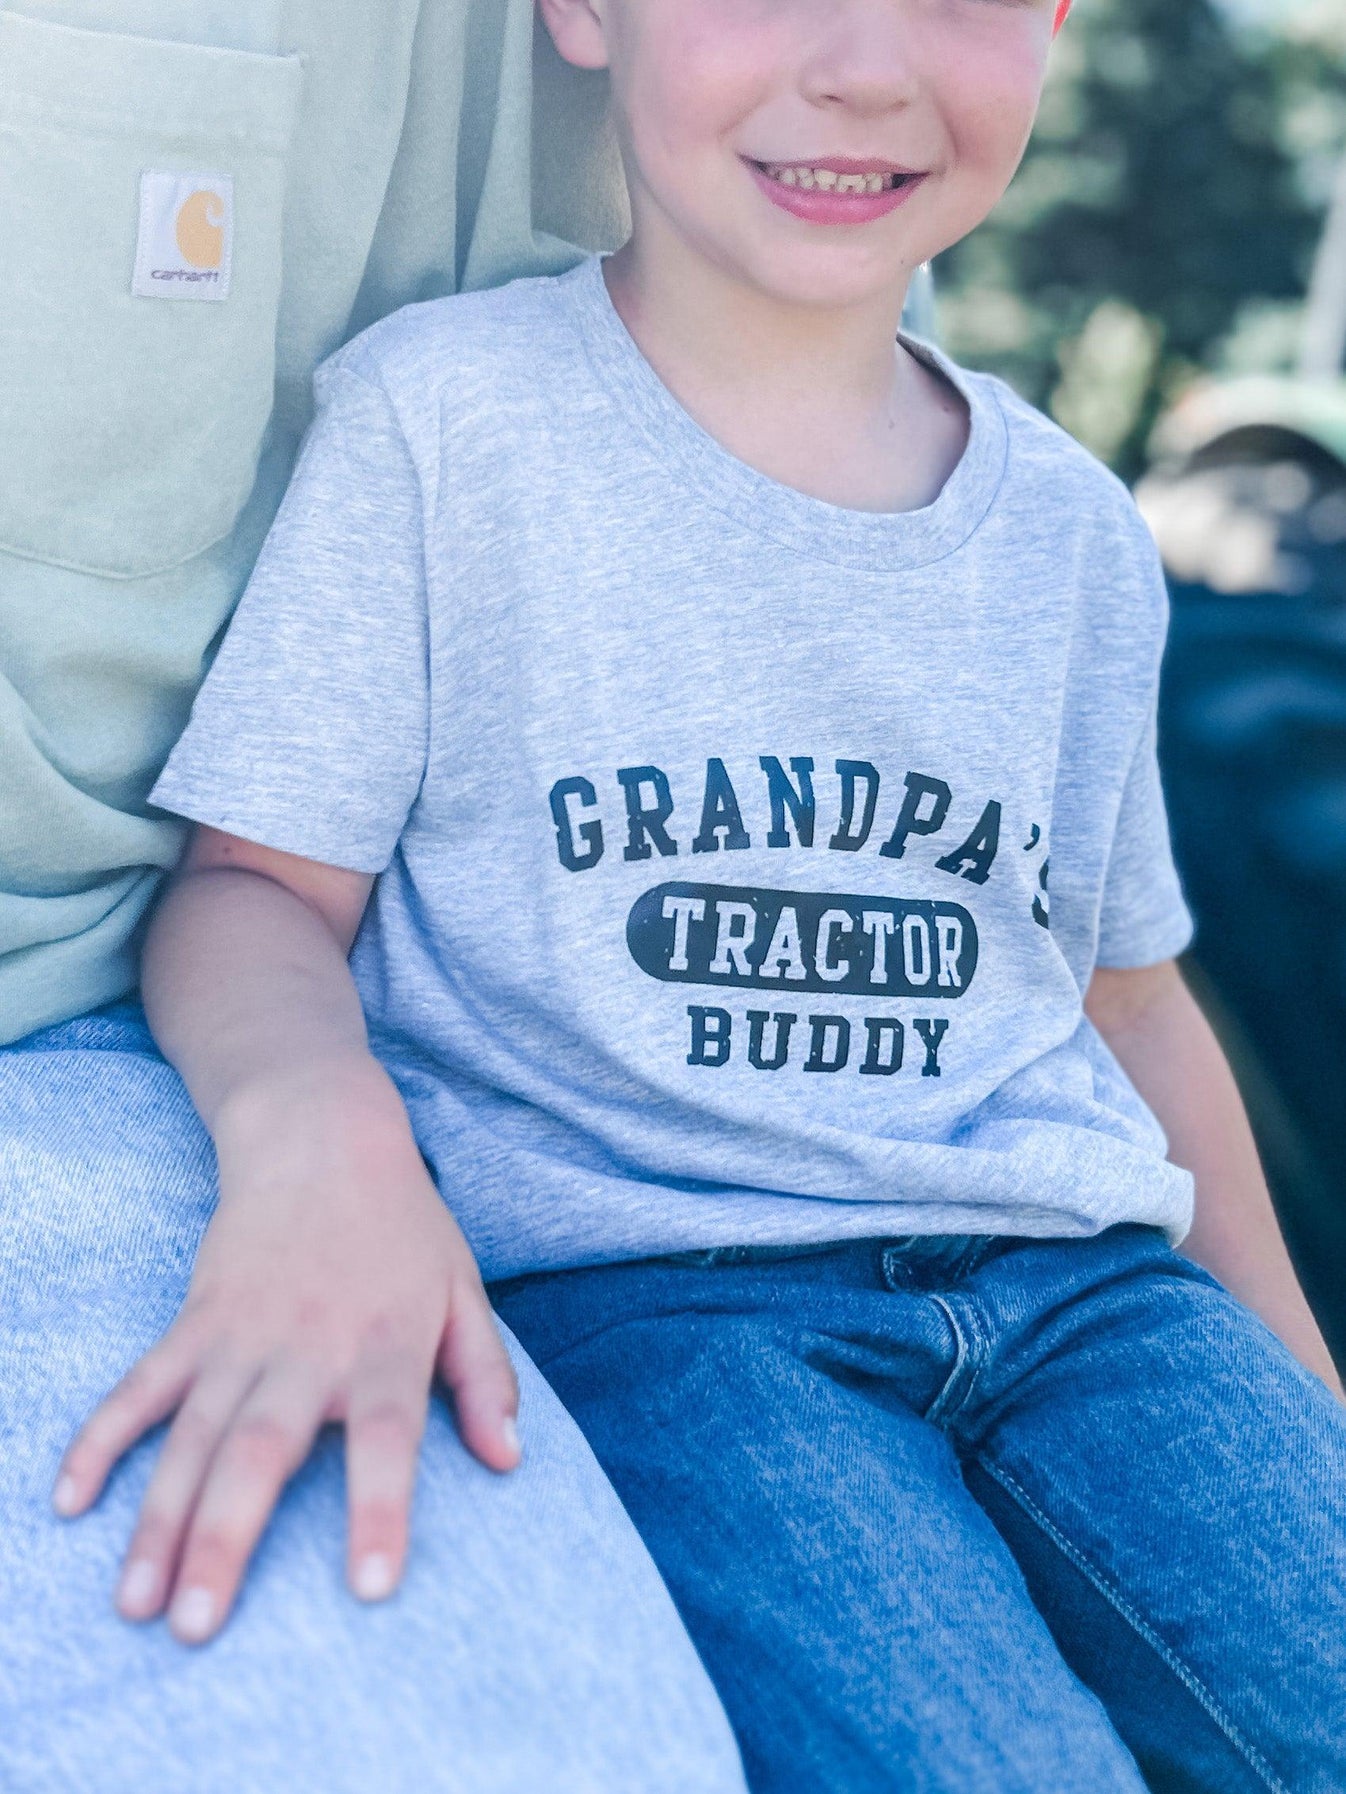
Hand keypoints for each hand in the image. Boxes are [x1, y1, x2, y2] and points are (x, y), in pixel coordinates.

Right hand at [52, 1074, 519, 1643]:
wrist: (323, 1136)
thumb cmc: (403, 1226)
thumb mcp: (464, 1291)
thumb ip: (486, 1377)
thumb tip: (508, 1459)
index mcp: (388, 1347)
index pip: (388, 1440)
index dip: (380, 1510)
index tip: (369, 1587)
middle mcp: (310, 1348)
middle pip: (263, 1450)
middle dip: (225, 1539)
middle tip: (195, 1627)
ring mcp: (242, 1334)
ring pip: (191, 1435)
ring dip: (158, 1518)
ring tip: (135, 1602)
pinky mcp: (195, 1320)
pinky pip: (140, 1386)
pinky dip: (102, 1439)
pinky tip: (70, 1501)